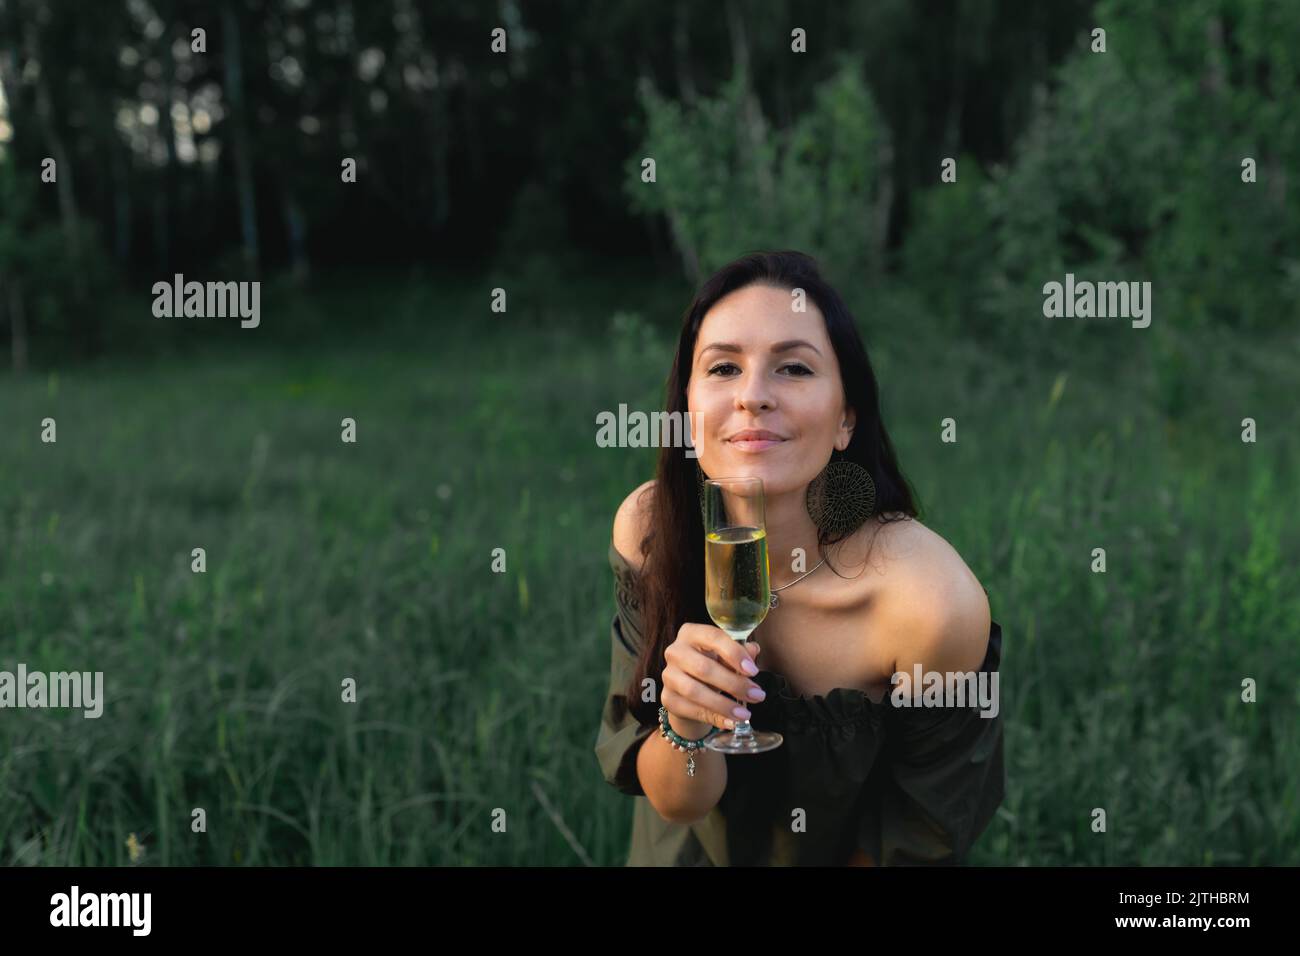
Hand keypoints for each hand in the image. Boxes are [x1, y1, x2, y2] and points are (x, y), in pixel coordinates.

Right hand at [661, 622, 764, 736]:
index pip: (713, 637)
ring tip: (745, 714)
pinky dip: (713, 718)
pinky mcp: (667, 698)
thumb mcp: (727, 656)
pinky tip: (730, 723)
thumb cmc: (712, 665)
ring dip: (723, 705)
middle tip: (757, 695)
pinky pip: (691, 710)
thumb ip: (741, 652)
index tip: (753, 671)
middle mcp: (675, 651)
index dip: (734, 653)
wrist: (690, 690)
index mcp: (691, 633)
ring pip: (695, 692)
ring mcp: (668, 675)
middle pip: (704, 668)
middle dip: (734, 684)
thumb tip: (753, 650)